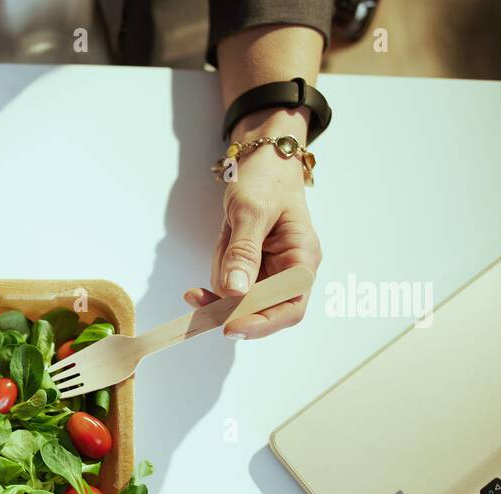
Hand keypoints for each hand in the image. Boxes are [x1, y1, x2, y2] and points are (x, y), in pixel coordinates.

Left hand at [184, 140, 321, 339]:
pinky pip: (229, 284)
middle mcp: (288, 271)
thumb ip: (243, 252)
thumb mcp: (251, 211)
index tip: (230, 327)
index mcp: (302, 259)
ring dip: (221, 279)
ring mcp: (268, 271)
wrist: (261, 159)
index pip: (289, 307)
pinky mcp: (250, 267)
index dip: (262, 324)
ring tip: (225, 236)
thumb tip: (235, 291)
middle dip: (230, 305)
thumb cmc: (267, 178)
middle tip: (198, 298)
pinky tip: (216, 250)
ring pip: (238, 298)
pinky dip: (217, 274)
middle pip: (261, 310)